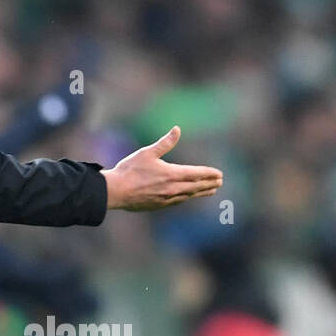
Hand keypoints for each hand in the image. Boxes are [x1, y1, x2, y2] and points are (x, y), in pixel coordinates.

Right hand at [103, 126, 222, 210]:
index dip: (209, 173)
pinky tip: (189, 196)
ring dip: (201, 192)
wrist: (116, 192)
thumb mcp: (148, 152)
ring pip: (189, 195)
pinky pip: (178, 201)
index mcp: (171, 174)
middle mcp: (172, 188)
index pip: (196, 173)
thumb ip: (165, 142)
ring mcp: (166, 199)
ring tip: (210, 190)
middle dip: (209, 184)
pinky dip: (187, 198)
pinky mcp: (159, 205)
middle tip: (220, 182)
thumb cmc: (130, 170)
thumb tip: (177, 129)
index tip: (219, 174)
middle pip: (196, 186)